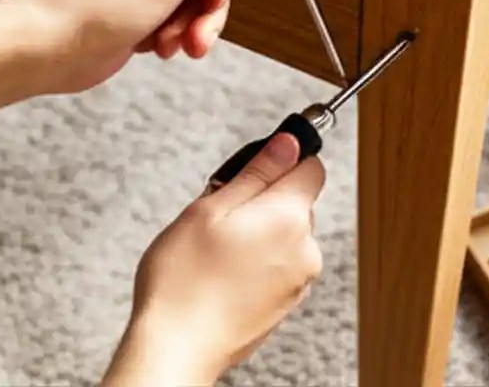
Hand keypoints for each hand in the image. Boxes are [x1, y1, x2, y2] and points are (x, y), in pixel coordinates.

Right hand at [103, 135, 324, 385]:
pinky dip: (257, 262)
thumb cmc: (184, 279)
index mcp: (289, 218)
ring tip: (216, 251)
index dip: (283, 160)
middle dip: (262, 201)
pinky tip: (223, 274)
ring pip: (285, 235)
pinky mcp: (286, 304)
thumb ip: (256, 172)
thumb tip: (289, 142)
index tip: (255, 167)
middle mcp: (305, 250)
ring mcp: (299, 281)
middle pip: (296, 202)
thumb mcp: (210, 208)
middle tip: (219, 217)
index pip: (311, 167)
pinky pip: (278, 265)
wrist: (177, 347)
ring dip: (258, 233)